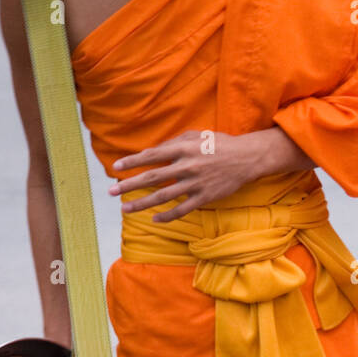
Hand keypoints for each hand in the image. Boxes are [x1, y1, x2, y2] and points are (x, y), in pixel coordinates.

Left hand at [110, 129, 269, 221]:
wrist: (246, 158)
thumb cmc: (219, 144)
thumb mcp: (195, 135)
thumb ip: (174, 142)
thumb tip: (153, 152)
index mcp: (182, 148)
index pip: (151, 156)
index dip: (132, 162)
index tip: (116, 168)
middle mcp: (186, 166)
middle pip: (152, 178)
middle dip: (129, 185)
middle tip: (111, 192)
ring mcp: (195, 183)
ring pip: (163, 196)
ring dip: (142, 203)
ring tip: (125, 209)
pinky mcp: (204, 197)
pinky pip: (182, 209)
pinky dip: (167, 216)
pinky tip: (154, 220)